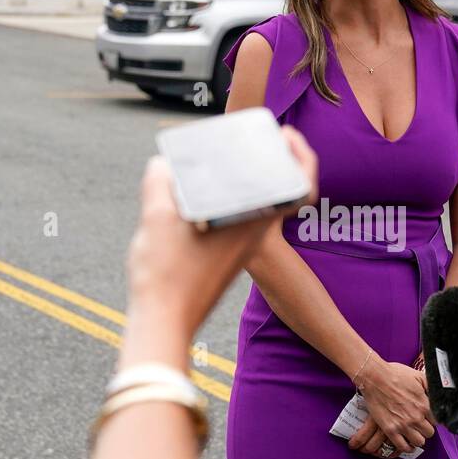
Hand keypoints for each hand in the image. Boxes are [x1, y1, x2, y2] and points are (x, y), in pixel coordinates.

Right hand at [122, 126, 317, 365]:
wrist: (164, 324)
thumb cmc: (165, 276)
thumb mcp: (156, 218)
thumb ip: (160, 182)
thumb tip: (164, 166)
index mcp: (253, 222)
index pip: (301, 186)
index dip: (301, 156)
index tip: (287, 135)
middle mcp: (254, 235)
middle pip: (278, 189)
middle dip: (268, 160)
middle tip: (252, 139)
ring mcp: (242, 248)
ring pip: (258, 205)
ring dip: (247, 181)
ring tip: (222, 161)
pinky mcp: (228, 258)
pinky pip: (240, 219)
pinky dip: (231, 201)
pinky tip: (200, 196)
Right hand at [348, 354, 434, 454]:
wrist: (375, 378)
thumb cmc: (395, 374)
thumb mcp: (418, 376)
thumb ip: (431, 386)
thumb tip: (439, 392)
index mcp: (424, 404)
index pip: (437, 421)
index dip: (431, 419)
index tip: (426, 418)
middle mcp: (416, 417)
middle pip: (430, 433)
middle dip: (425, 429)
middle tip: (419, 425)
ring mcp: (403, 425)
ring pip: (419, 442)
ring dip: (417, 438)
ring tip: (413, 434)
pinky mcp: (390, 430)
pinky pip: (403, 447)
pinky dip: (406, 447)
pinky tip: (406, 443)